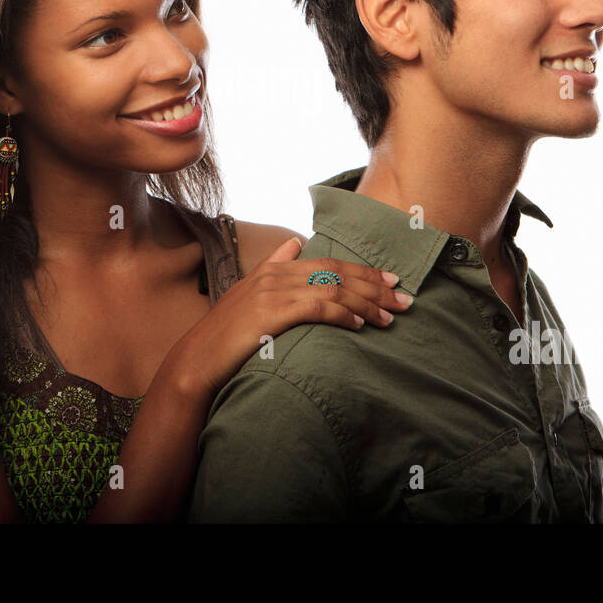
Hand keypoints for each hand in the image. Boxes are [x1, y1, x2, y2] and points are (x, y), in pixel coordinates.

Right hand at [162, 237, 411, 400]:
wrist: (197, 360)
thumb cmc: (225, 336)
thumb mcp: (249, 295)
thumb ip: (273, 267)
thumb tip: (294, 243)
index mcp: (273, 269)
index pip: (328, 262)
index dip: (363, 271)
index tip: (390, 281)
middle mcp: (275, 274)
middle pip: (336, 272)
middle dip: (374, 285)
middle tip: (404, 298)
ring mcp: (273, 291)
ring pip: (333, 289)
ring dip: (367, 303)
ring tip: (391, 317)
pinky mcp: (272, 312)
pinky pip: (319, 307)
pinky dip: (344, 314)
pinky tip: (361, 324)